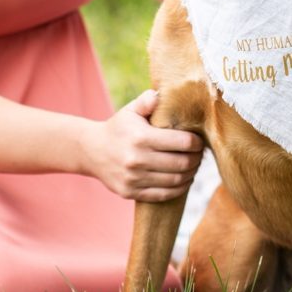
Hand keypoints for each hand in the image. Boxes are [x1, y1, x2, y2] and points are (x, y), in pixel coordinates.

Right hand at [85, 90, 202, 201]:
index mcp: (141, 137)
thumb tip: (159, 96)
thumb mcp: (131, 110)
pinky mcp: (130, 192)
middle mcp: (137, 159)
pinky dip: (179, 189)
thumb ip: (147, 101)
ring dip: (190, 174)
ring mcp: (133, 178)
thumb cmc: (118, 128)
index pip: (183, 142)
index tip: (199, 141)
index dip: (197, 143)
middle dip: (196, 159)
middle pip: (182, 163)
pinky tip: (184, 180)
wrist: (91, 150)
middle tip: (200, 155)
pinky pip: (163, 195)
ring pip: (175, 180)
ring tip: (193, 166)